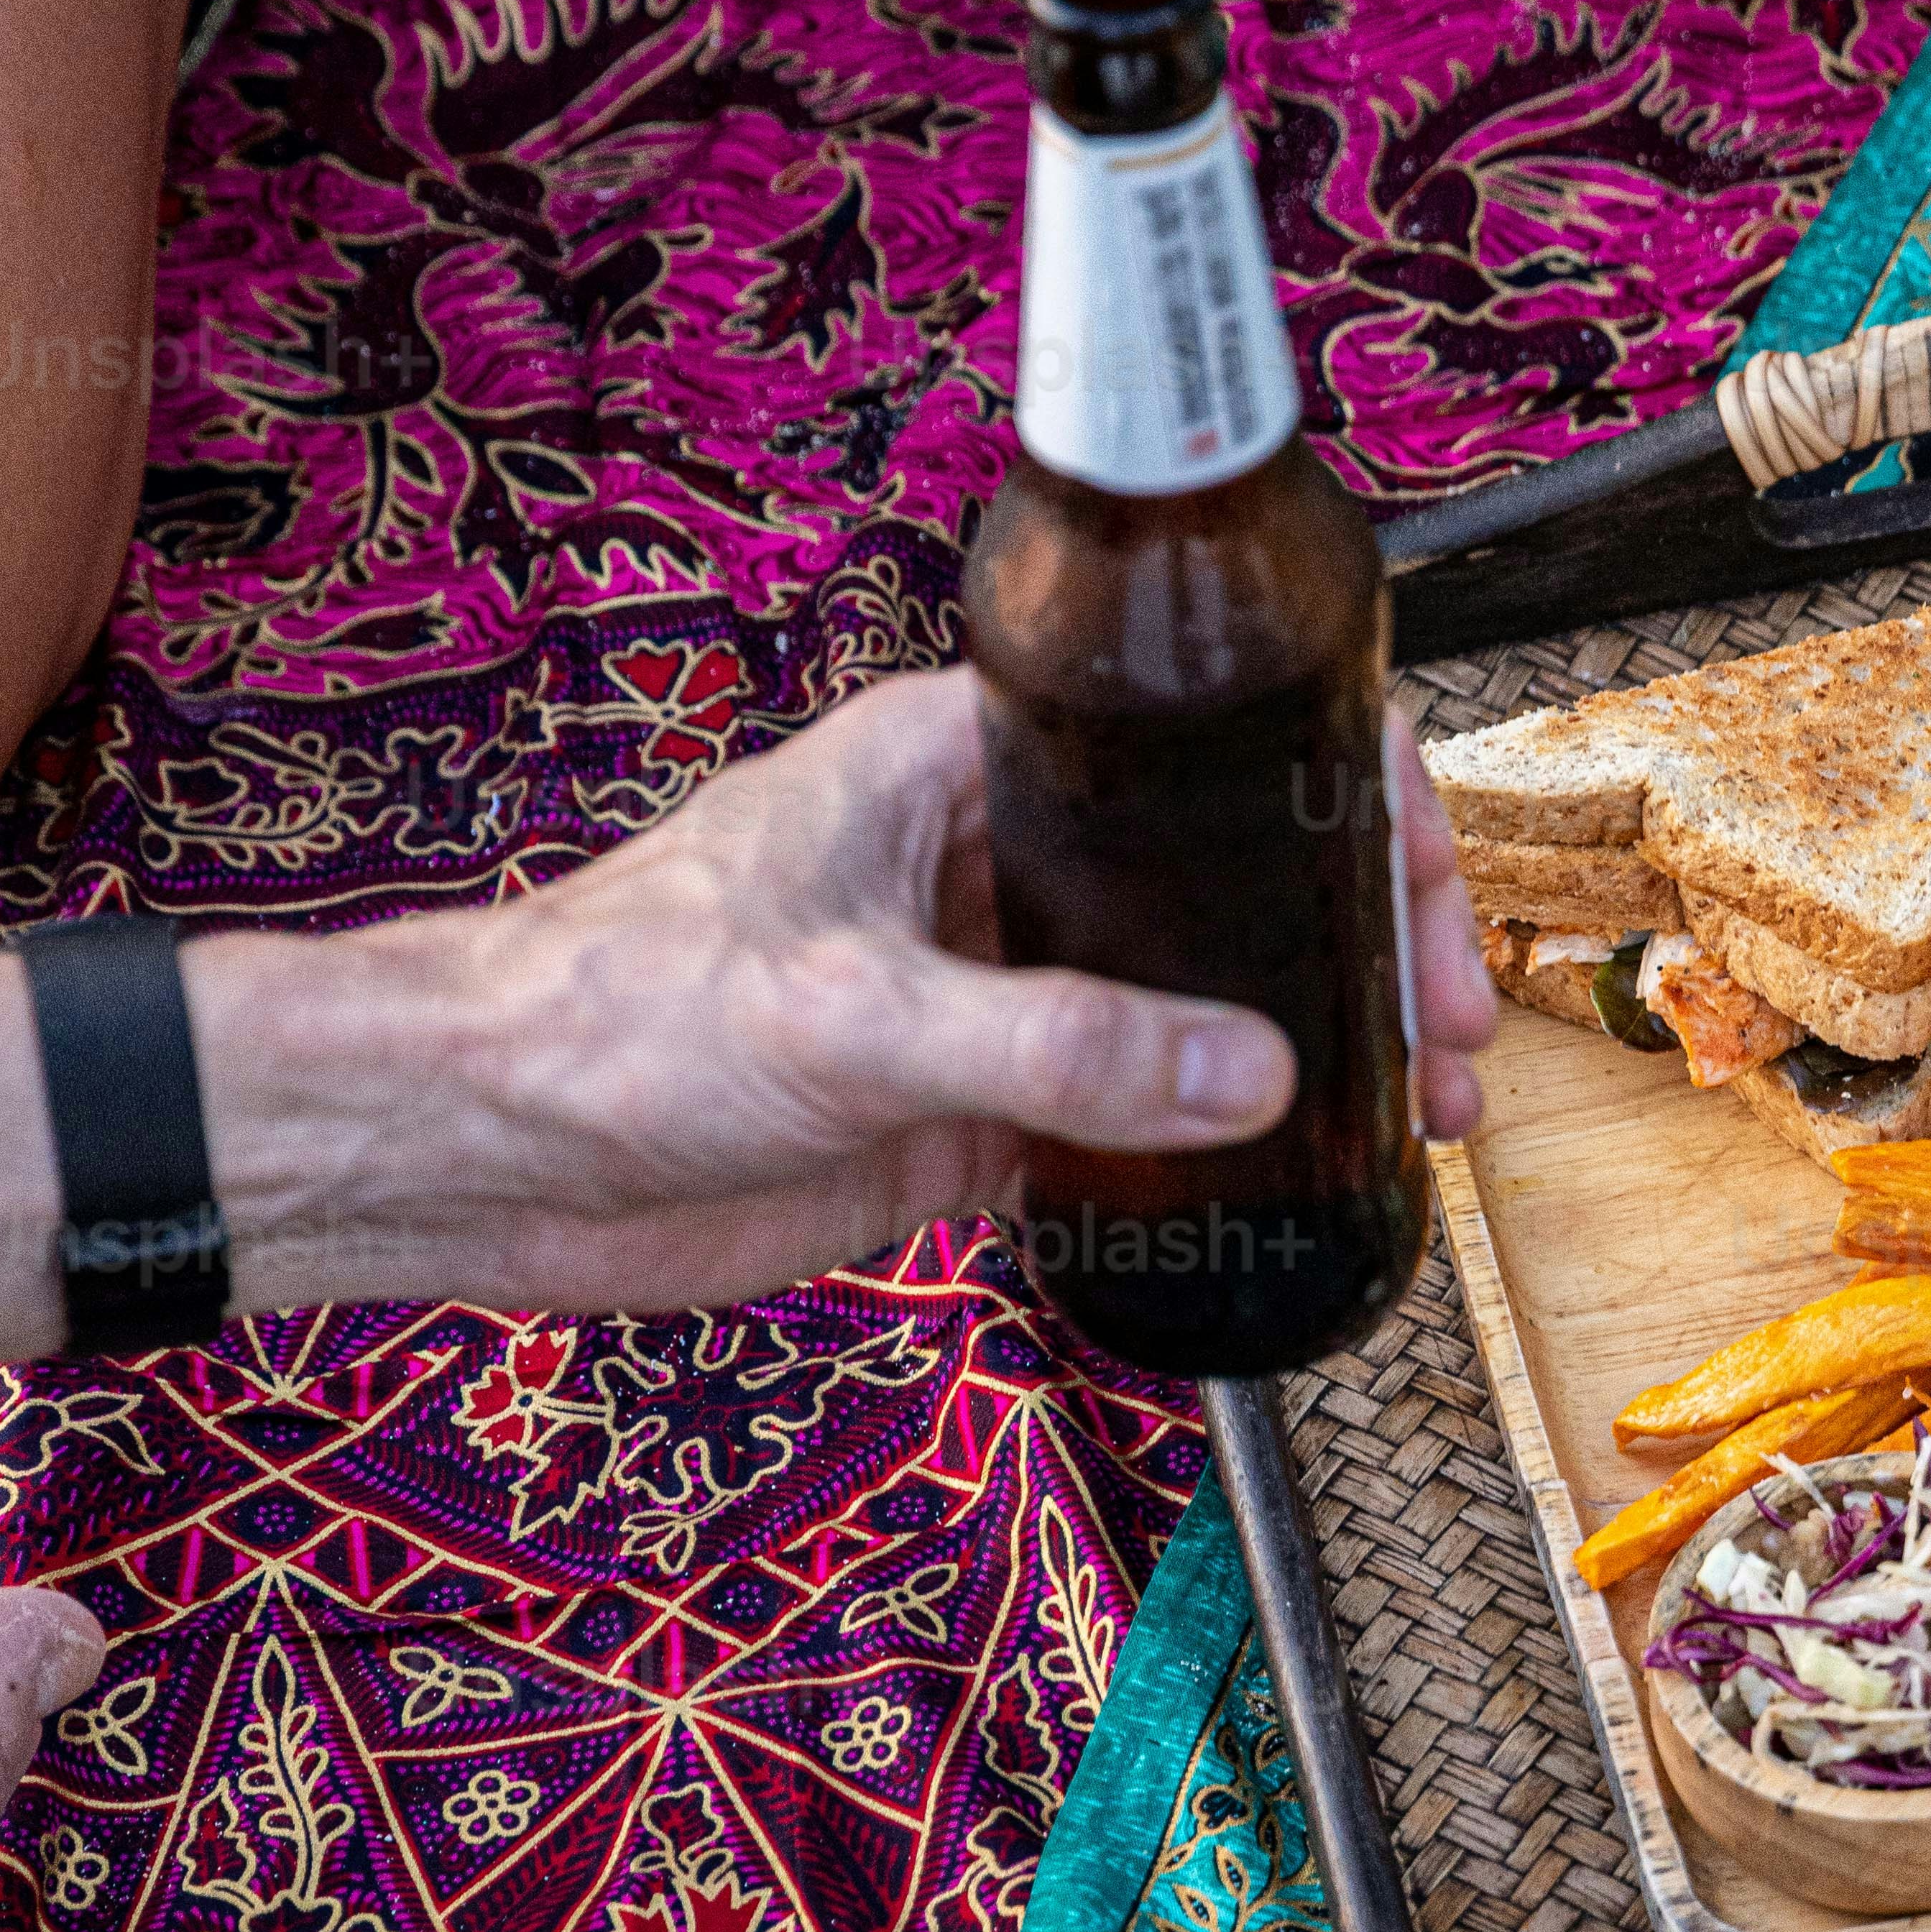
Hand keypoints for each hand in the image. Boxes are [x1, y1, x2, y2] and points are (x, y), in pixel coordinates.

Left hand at [209, 672, 1498, 1322]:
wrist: (480, 1150)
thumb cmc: (608, 1016)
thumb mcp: (848, 1021)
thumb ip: (1057, 1052)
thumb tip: (1254, 1080)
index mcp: (968, 764)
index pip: (1203, 740)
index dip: (1343, 799)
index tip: (1421, 896)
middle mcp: (998, 862)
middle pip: (1231, 876)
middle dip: (1361, 946)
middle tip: (1450, 1041)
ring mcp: (993, 993)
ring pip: (1203, 1005)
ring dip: (1315, 1058)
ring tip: (1422, 1121)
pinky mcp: (972, 1116)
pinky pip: (1137, 1127)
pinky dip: (1229, 1156)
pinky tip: (1309, 1191)